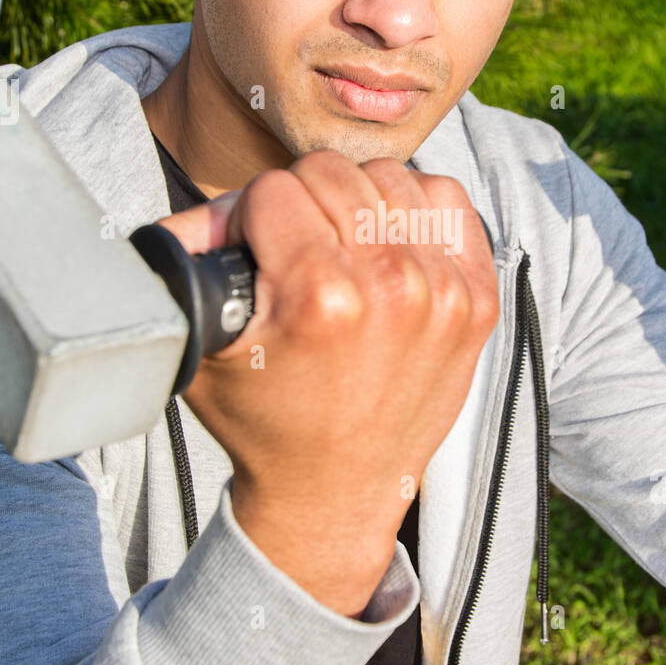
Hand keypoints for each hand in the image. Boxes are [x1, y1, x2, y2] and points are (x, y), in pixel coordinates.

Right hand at [155, 150, 498, 615]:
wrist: (337, 491)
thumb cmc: (267, 420)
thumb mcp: (205, 346)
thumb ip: (188, 264)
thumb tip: (198, 212)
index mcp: (320, 296)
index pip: (272, 189)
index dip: (250, 218)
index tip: (257, 256)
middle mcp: (391, 286)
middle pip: (329, 172)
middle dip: (300, 205)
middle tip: (295, 253)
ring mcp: (443, 291)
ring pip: (387, 176)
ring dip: (357, 203)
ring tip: (341, 251)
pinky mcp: (477, 297)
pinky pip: (445, 198)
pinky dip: (414, 209)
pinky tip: (390, 246)